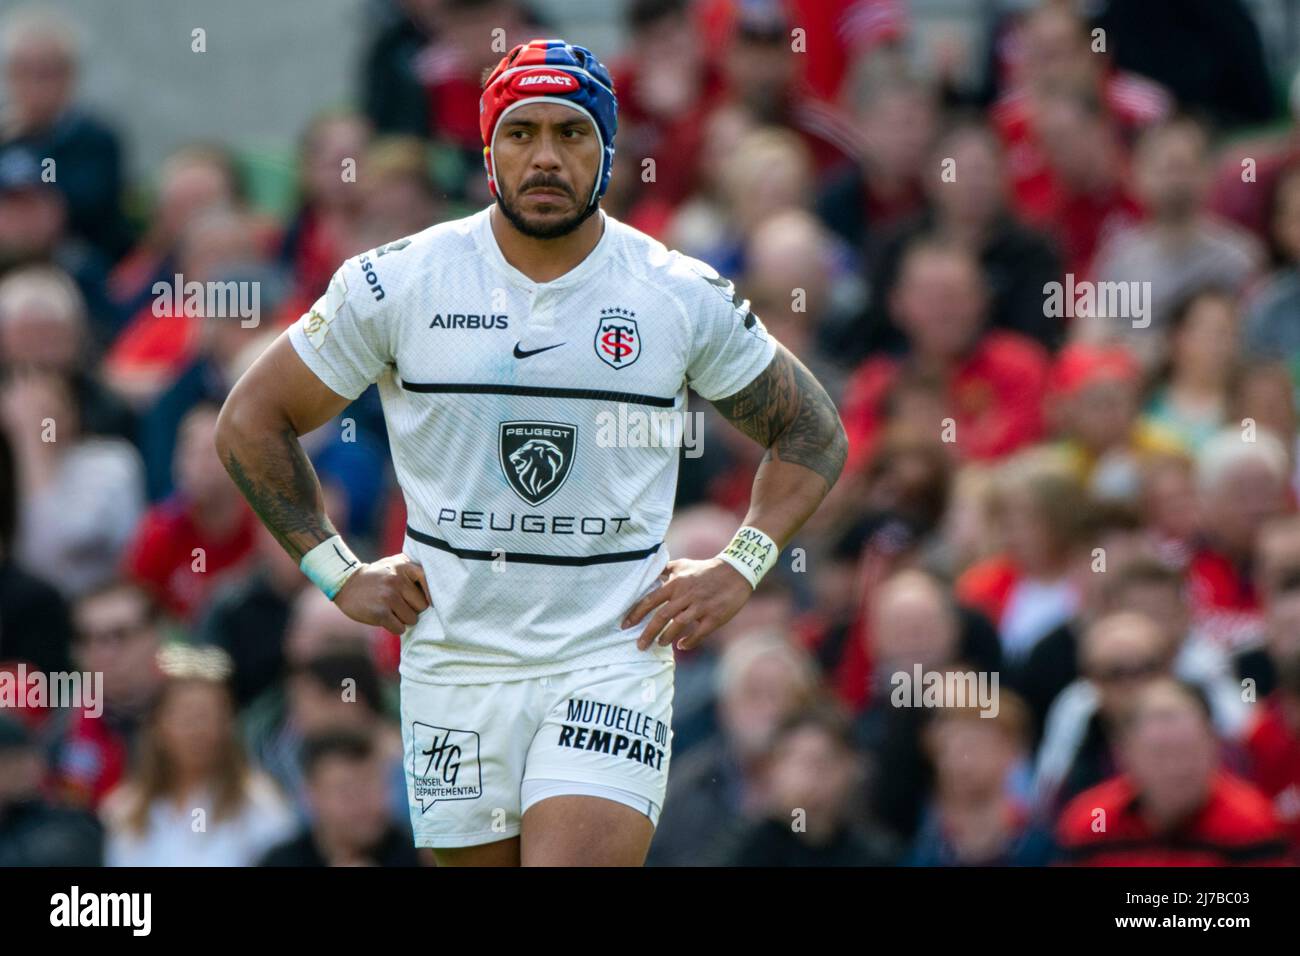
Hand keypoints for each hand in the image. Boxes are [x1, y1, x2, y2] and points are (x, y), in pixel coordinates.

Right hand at [333, 553, 430, 632]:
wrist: (345, 584)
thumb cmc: (376, 576)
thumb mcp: (394, 564)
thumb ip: (412, 569)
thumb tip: (437, 585)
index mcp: (403, 567)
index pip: (428, 581)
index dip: (430, 595)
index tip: (429, 602)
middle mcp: (397, 580)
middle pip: (422, 606)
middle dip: (413, 609)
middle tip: (400, 605)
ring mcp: (388, 596)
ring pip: (412, 619)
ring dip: (404, 619)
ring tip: (392, 610)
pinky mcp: (380, 612)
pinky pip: (400, 628)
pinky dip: (395, 627)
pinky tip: (386, 618)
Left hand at [621, 558, 751, 650]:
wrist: (735, 572)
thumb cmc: (705, 569)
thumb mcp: (682, 564)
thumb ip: (664, 570)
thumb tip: (647, 573)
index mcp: (675, 584)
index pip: (650, 600)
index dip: (636, 614)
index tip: (625, 625)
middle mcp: (685, 595)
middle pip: (661, 616)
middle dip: (648, 633)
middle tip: (639, 645)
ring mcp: (700, 607)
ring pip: (678, 625)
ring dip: (666, 637)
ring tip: (660, 643)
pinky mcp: (714, 616)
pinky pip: (699, 633)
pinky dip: (689, 641)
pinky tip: (681, 646)